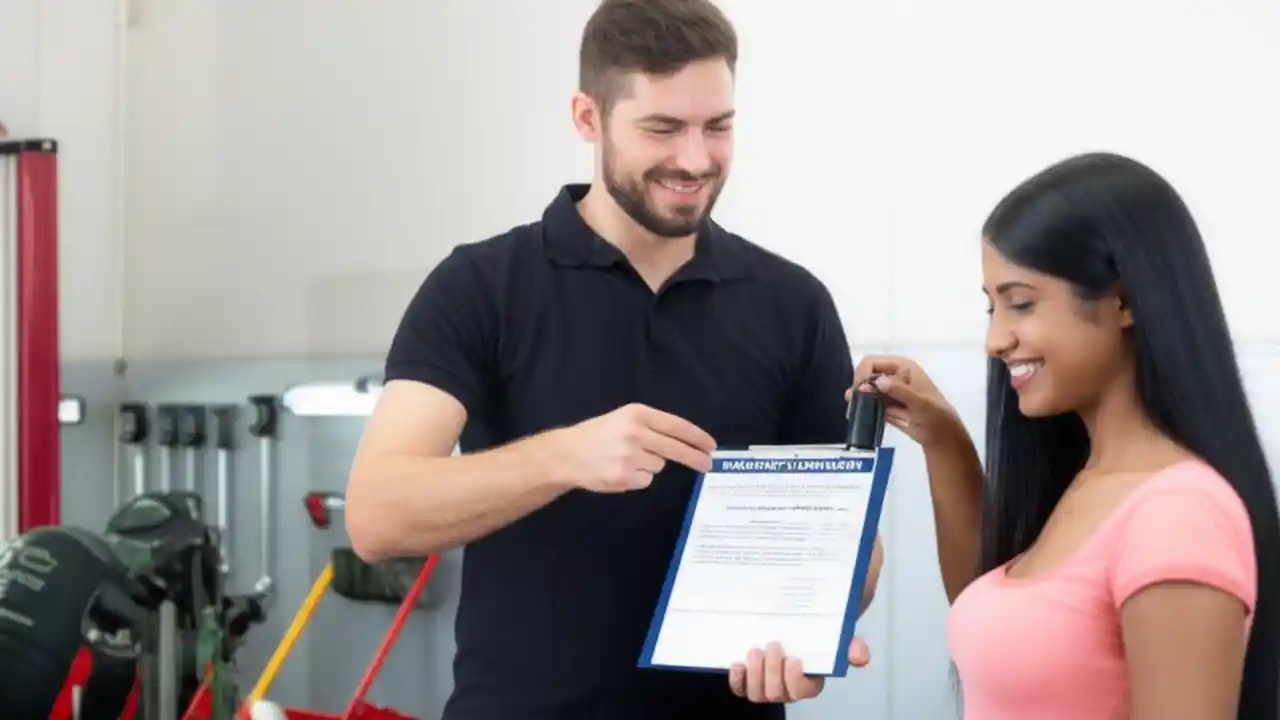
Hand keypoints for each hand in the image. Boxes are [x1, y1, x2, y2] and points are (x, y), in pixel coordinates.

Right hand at [549, 403, 716, 492]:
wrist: (566, 454)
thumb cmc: (598, 435)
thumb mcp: (623, 419)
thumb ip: (650, 427)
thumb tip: (683, 443)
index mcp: (637, 414)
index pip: (677, 426)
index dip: (697, 437)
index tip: (711, 445)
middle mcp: (636, 433)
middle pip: (676, 449)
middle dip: (696, 458)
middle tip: (708, 464)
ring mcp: (630, 457)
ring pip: (659, 466)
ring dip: (650, 465)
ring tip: (626, 459)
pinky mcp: (624, 477)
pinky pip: (645, 480)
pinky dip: (638, 478)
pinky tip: (620, 471)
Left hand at [728, 638, 870, 703]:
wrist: (795, 620)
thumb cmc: (817, 632)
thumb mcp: (838, 635)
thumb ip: (852, 645)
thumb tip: (860, 656)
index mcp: (809, 681)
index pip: (802, 692)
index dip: (795, 680)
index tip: (794, 659)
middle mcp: (786, 687)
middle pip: (776, 694)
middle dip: (772, 672)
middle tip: (773, 645)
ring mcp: (765, 684)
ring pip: (757, 694)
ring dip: (755, 674)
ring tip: (755, 651)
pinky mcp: (747, 678)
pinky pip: (739, 688)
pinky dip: (737, 679)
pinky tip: (737, 663)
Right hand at [847, 355, 961, 449]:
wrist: (940, 435)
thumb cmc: (936, 414)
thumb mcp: (920, 402)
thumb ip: (899, 391)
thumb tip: (877, 381)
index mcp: (901, 366)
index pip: (872, 362)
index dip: (863, 374)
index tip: (859, 391)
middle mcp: (892, 375)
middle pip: (865, 375)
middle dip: (858, 387)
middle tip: (853, 401)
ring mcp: (888, 391)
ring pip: (865, 389)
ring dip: (858, 398)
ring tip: (854, 410)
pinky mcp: (885, 405)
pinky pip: (869, 403)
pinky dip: (862, 408)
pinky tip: (857, 415)